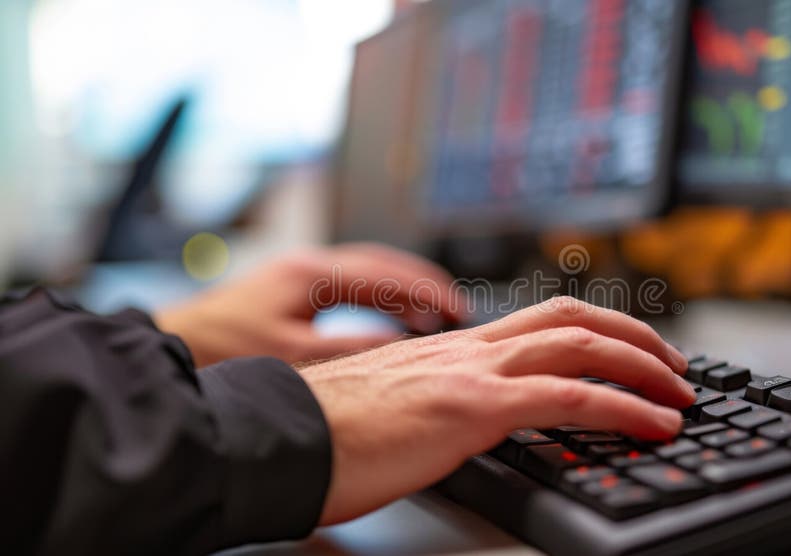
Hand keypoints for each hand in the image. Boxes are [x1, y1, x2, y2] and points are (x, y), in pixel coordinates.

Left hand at [155, 243, 465, 366]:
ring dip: (401, 290)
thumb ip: (354, 350)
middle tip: (454, 309)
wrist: (172, 349)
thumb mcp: (297, 357)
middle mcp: (307, 266)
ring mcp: (297, 276)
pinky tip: (386, 321)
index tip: (457, 310)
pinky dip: (377, 299)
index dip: (428, 293)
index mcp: (312, 274)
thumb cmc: (222, 350)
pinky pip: (349, 286)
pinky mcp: (289, 291)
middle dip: (421, 285)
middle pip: (382, 265)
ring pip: (366, 273)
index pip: (388, 275)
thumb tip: (404, 348)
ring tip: (430, 315)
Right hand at [297, 296, 692, 524]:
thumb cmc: (325, 433)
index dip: (596, 328)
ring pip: (581, 343)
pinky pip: (569, 397)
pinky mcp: (473, 407)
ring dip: (644, 363)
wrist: (278, 439)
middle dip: (634, 335)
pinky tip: (654, 420)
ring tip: (679, 390)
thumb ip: (438, 404)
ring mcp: (473, 371)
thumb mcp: (396, 409)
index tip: (626, 349)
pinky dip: (624, 404)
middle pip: (573, 316)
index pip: (542, 318)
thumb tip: (462, 424)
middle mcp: (468, 347)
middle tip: (672, 361)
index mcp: (452, 348)